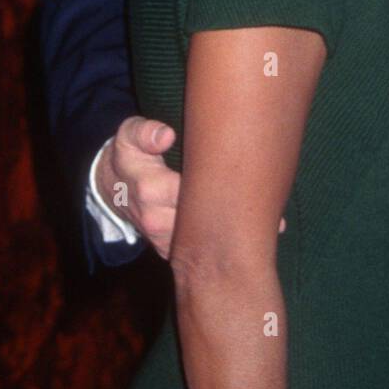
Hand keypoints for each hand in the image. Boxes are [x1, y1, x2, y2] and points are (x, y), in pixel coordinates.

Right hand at [94, 115, 285, 257]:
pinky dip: (222, 250)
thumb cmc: (131, 155)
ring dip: (234, 237)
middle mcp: (155, 220)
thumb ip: (144, 133)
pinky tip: (252, 240)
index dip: (221, 191)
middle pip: (202, 226)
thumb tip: (165, 136)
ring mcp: (161, 238)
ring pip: (202, 245)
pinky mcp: (167, 249)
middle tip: (275, 218)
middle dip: (236, 221)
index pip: (189, 194)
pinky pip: (196, 255)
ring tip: (271, 226)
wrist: (113, 186)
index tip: (250, 189)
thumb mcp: (129, 136)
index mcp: (149, 189)